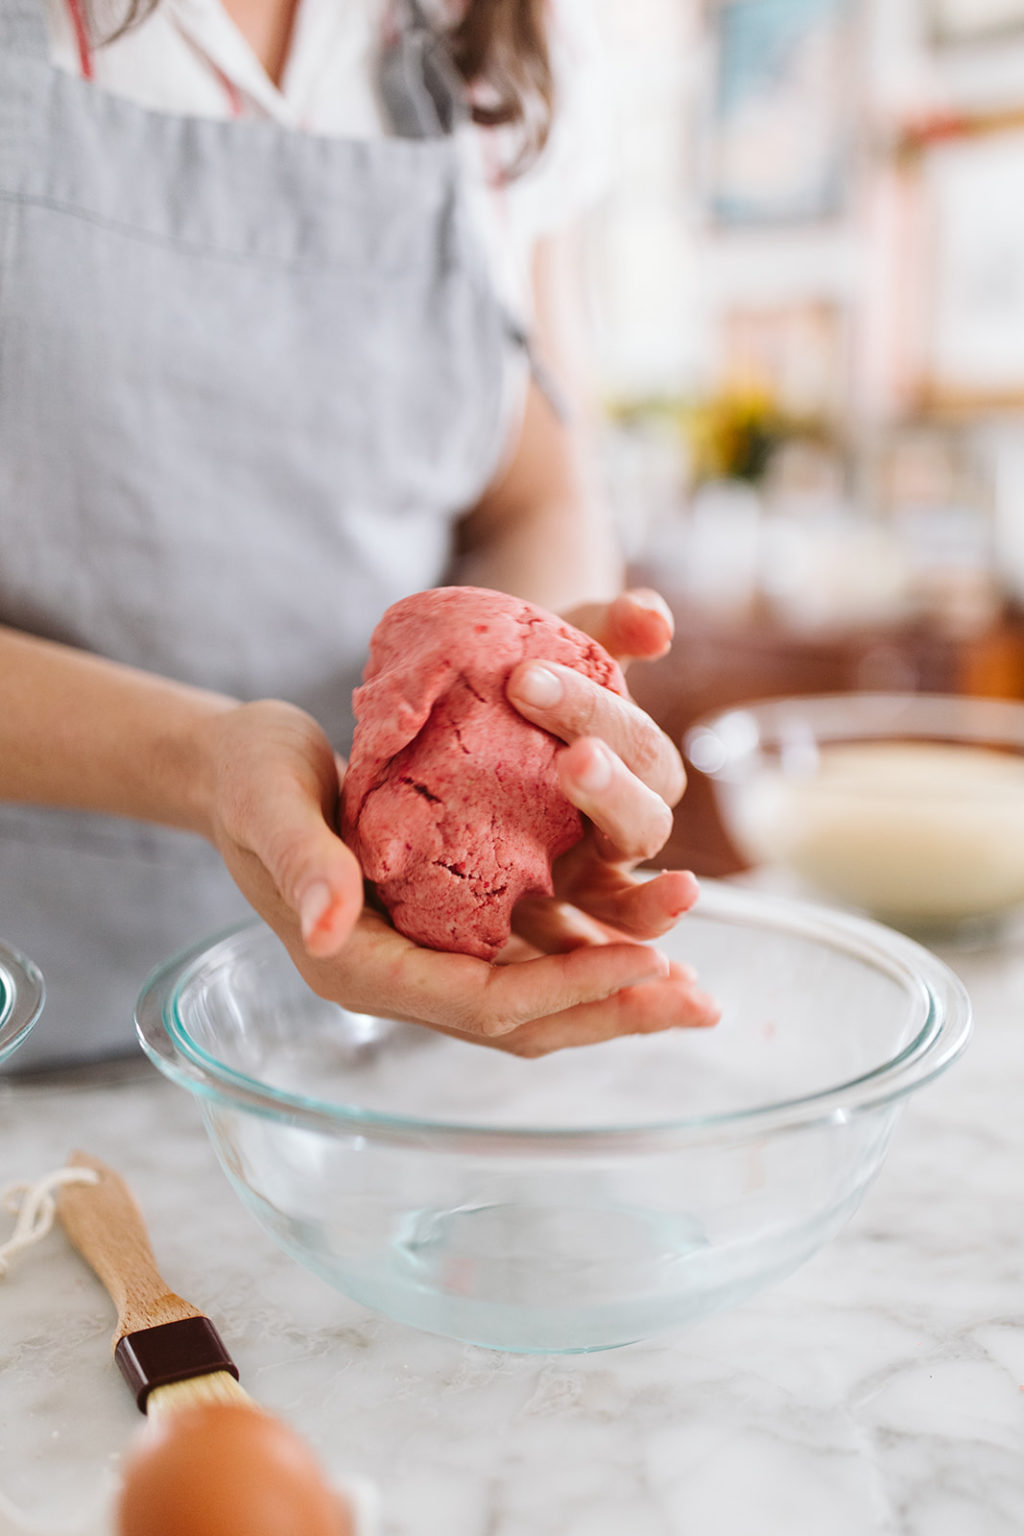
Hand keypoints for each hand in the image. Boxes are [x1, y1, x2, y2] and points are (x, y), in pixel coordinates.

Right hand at [200, 702, 685, 1057]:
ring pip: (537, 997)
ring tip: (696, 988)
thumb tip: (330, 930)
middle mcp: (402, 974)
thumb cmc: (250, 776)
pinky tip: (643, 938)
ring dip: (615, 994)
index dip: (569, 988)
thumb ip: (303, 864)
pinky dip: (590, 955)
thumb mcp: (268, 805)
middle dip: (614, 1011)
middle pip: (524, 1021)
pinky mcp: (448, 924)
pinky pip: (530, 958)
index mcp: (358, 964)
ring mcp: (428, 953)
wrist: (239, 767)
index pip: (484, 1002)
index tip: (649, 960)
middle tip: (704, 1001)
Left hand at [503, 587, 717, 1017]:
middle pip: (642, 823)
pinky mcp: (545, 924)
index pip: (637, 746)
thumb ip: (607, 628)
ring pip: (626, 903)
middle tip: (569, 756)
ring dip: (641, 904)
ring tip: (647, 894)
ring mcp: (586, 882)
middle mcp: (619, 828)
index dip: (592, 712)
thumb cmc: (520, 680)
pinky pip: (579, 957)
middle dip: (610, 792)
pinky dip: (595, 969)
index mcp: (634, 763)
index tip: (524, 674)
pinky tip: (602, 978)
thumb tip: (656, 617)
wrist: (474, 724)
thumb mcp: (559, 643)